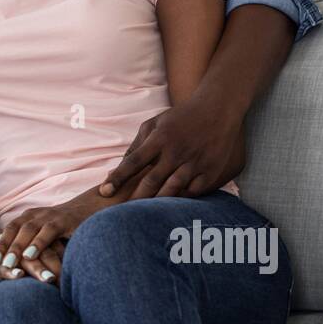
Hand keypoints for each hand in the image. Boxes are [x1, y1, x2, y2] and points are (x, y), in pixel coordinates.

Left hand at [0, 191, 103, 284]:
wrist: (92, 208)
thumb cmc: (66, 228)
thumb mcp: (46, 235)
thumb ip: (32, 246)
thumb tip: (16, 268)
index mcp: (29, 217)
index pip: (8, 231)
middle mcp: (36, 215)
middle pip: (13, 230)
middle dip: (2, 249)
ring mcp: (49, 216)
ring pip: (27, 230)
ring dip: (16, 247)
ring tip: (8, 264)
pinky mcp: (64, 220)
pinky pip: (47, 231)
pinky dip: (37, 243)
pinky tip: (30, 255)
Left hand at [98, 93, 245, 201]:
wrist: (218, 109)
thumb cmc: (180, 117)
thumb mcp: (155, 124)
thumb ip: (136, 145)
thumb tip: (118, 168)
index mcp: (160, 138)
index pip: (133, 161)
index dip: (117, 178)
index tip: (104, 192)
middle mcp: (176, 151)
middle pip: (151, 180)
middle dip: (134, 198)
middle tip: (121, 213)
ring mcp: (195, 162)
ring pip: (172, 189)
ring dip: (156, 203)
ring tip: (143, 214)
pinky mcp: (210, 171)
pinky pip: (192, 192)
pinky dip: (180, 200)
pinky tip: (170, 207)